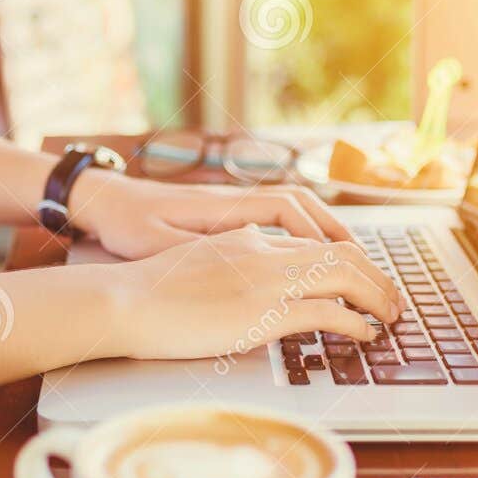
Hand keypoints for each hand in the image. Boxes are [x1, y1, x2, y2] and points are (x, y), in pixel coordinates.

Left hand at [68, 171, 352, 260]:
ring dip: (328, 239)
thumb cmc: (126, 224)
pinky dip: (306, 241)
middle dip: (341, 238)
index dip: (320, 234)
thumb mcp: (155, 243)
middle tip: (372, 274)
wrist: (104, 204)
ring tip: (358, 271)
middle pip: (304, 209)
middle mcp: (237, 202)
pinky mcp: (230, 222)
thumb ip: (196, 256)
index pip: (287, 208)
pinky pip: (281, 225)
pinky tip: (315, 268)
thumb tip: (236, 265)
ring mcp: (236, 210)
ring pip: (296, 215)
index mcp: (224, 205)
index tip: (345, 263)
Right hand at [102, 227, 404, 360]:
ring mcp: (265, 281)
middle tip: (393, 299)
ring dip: (376, 296)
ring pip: (343, 276)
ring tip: (391, 316)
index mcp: (247, 238)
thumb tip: (248, 253)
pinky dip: (355, 322)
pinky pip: (326, 312)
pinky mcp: (262, 313)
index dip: (347, 260)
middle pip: (340, 253)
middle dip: (375, 275)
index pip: (313, 242)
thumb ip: (228, 255)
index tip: (364, 279)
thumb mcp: (195, 257)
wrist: (124, 300)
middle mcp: (264, 252)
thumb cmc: (148, 290)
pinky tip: (366, 334)